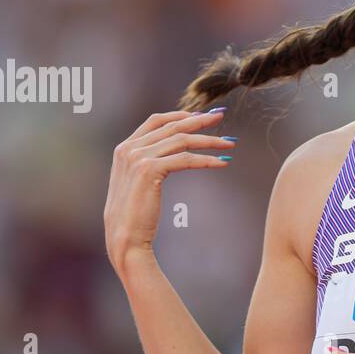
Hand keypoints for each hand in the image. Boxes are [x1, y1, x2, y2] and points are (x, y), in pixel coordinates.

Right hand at [103, 108, 236, 272]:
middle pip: (172, 126)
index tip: (201, 115)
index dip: (180, 114)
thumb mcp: (138, 183)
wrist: (125, 238)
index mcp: (124, 148)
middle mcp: (129, 149)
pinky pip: (186, 159)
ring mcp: (137, 158)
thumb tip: (171, 154)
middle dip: (199, 120)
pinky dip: (207, 160)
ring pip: (182, 140)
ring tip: (230, 144)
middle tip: (221, 116)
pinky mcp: (149, 170)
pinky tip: (223, 163)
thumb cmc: (135, 217)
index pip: (156, 121)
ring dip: (210, 140)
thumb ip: (148, 164)